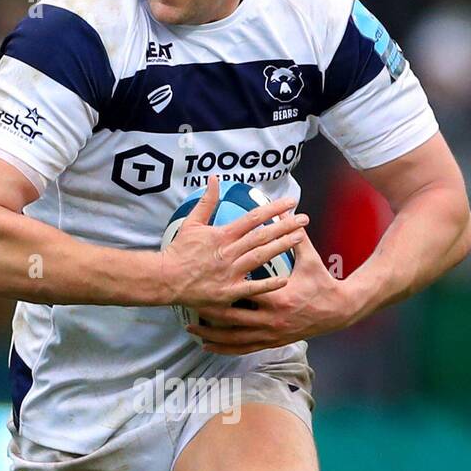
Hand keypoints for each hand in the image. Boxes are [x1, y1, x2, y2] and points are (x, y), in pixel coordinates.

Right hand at [159, 175, 308, 308]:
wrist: (166, 278)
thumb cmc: (179, 251)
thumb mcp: (192, 223)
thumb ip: (207, 201)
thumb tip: (215, 179)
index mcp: (223, 235)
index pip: (253, 218)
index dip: (274, 209)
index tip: (291, 203)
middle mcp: (229, 252)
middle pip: (262, 236)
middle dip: (285, 226)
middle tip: (304, 219)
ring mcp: (230, 272)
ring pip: (261, 257)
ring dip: (281, 246)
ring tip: (299, 238)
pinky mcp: (229, 291)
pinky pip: (252, 287)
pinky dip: (268, 283)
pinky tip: (285, 279)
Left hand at [185, 230, 351, 353]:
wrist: (339, 311)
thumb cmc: (323, 282)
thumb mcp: (310, 258)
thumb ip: (294, 236)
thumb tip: (284, 211)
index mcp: (278, 298)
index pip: (244, 292)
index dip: (221, 288)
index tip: (203, 282)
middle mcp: (271, 320)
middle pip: (232, 319)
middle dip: (208, 315)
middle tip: (188, 308)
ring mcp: (271, 334)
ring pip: (234, 338)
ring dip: (211, 335)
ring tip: (192, 330)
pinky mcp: (273, 342)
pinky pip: (244, 348)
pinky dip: (225, 348)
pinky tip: (210, 346)